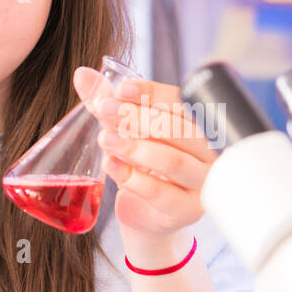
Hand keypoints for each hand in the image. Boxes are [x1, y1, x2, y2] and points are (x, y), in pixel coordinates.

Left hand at [74, 67, 217, 255]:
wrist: (146, 216)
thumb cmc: (141, 167)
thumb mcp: (124, 131)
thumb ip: (107, 103)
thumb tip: (82, 75)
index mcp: (199, 124)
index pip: (180, 101)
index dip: (150, 92)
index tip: (120, 89)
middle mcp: (209, 152)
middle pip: (179, 129)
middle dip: (138, 118)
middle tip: (105, 111)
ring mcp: (202, 183)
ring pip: (172, 161)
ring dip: (135, 148)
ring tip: (104, 139)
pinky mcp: (187, 210)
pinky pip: (160, 193)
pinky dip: (131, 178)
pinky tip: (111, 165)